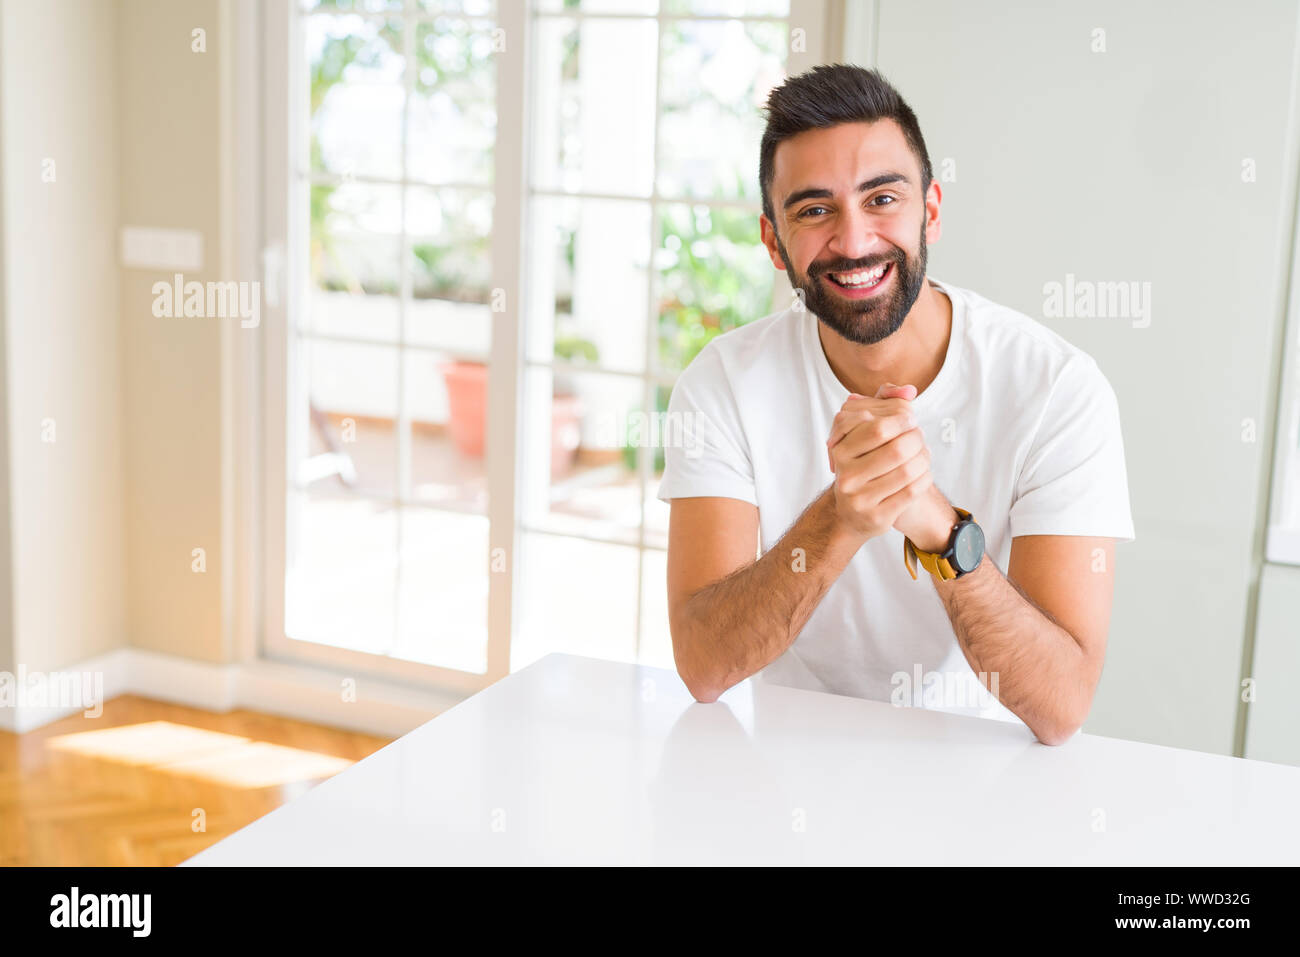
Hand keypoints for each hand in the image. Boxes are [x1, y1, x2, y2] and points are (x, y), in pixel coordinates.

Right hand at [825, 385, 930, 539]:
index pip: (876, 427)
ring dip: (924, 458)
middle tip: (920, 436)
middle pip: (896, 449)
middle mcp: (845, 475)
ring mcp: (859, 499)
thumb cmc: (863, 464)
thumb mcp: (864, 434)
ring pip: (908, 470)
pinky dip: (925, 478)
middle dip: (917, 439)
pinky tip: (923, 473)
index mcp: (839, 450)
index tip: (911, 419)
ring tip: (924, 454)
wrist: (853, 513)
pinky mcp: (876, 517)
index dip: (901, 419)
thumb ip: (884, 404)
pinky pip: (912, 491)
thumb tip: (909, 390)